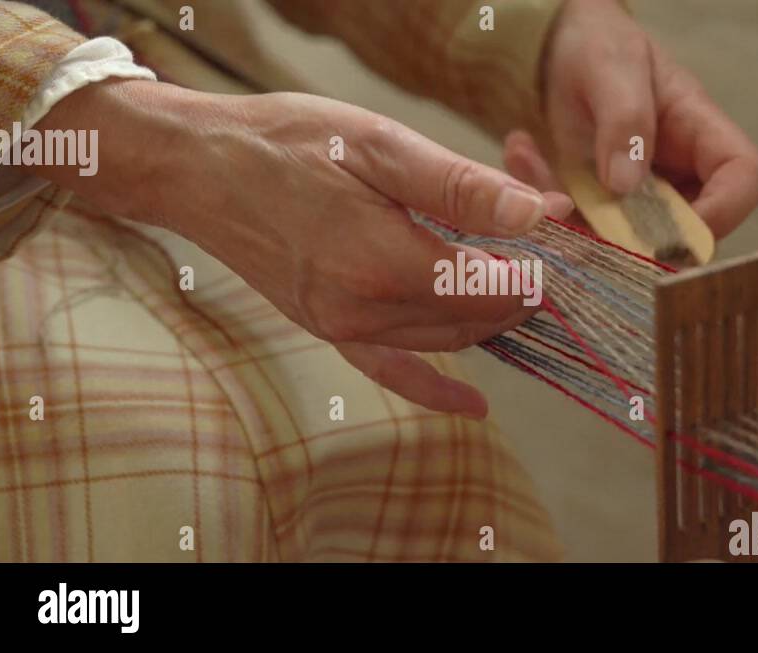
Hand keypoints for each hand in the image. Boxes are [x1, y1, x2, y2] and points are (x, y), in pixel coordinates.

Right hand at [32, 80, 573, 416]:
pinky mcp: (328, 330)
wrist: (200, 167)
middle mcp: (365, 311)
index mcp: (385, 263)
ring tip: (517, 283)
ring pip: (447, 340)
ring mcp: (344, 328)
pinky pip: (393, 373)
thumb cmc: (286, 143)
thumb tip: (534, 214)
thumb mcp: (380, 145)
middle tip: (543, 248)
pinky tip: (472, 408)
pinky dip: (436, 390)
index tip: (557, 231)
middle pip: (477, 316)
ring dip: (489, 316)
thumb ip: (461, 187)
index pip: (494, 284)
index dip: (535, 263)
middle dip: (520, 287)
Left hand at [503, 0, 757, 237]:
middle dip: (628, 237)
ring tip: (532, 162)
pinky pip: (580, 226)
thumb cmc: (597, 44)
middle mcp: (678, 172)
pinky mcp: (599, 206)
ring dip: (572, 218)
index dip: (721, 214)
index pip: (744, 181)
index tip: (668, 233)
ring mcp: (638, 195)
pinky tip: (521, 152)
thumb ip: (624, 120)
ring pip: (623, 239)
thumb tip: (626, 185)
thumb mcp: (610, 66)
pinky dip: (545, 201)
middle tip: (574, 210)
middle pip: (684, 231)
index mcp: (700, 131)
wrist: (555, 44)